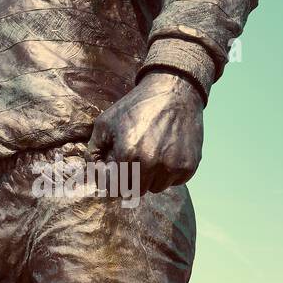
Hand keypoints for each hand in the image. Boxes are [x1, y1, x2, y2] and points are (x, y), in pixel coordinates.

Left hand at [86, 71, 203, 193]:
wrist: (174, 91)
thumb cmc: (136, 106)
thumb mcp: (104, 123)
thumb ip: (93, 152)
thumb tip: (95, 177)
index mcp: (127, 155)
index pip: (116, 189)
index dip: (114, 181)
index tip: (116, 170)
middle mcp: (151, 164)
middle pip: (136, 191)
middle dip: (132, 179)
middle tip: (135, 159)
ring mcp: (172, 166)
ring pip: (157, 188)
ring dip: (152, 176)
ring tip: (152, 152)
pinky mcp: (189, 166)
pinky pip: (175, 181)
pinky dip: (170, 172)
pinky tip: (168, 150)